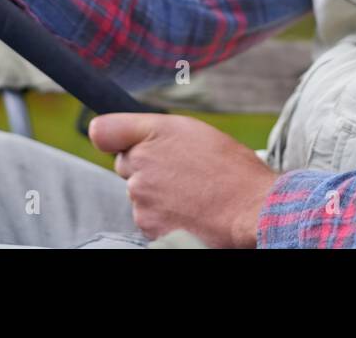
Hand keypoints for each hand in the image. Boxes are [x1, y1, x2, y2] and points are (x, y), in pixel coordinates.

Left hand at [87, 113, 278, 247]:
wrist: (253, 209)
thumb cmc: (230, 168)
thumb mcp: (191, 129)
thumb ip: (145, 129)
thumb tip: (101, 131)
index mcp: (151, 134)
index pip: (102, 132)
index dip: (117, 138)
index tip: (126, 143)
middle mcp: (139, 165)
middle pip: (126, 166)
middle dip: (146, 168)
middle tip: (182, 172)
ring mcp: (141, 199)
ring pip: (138, 194)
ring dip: (157, 194)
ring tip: (193, 193)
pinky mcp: (149, 226)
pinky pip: (148, 218)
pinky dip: (164, 217)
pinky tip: (190, 211)